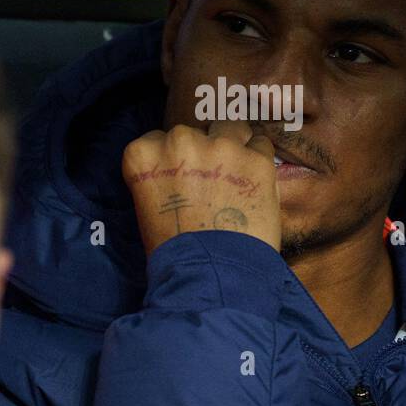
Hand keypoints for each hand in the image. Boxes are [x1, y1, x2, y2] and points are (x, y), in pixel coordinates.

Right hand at [122, 120, 279, 254]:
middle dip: (203, 152)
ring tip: (236, 178)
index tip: (181, 180)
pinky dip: (260, 162)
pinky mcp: (256, 159)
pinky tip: (255, 186)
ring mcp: (220, 147)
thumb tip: (181, 171)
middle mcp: (180, 141)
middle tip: (211, 184)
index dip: (174, 160)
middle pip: (195, 132)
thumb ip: (161, 177)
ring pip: (231, 129)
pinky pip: (262, 145)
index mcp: (144, 154)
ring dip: (234, 147)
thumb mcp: (148, 209)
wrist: (210, 276)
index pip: (158, 140)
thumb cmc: (175, 253)